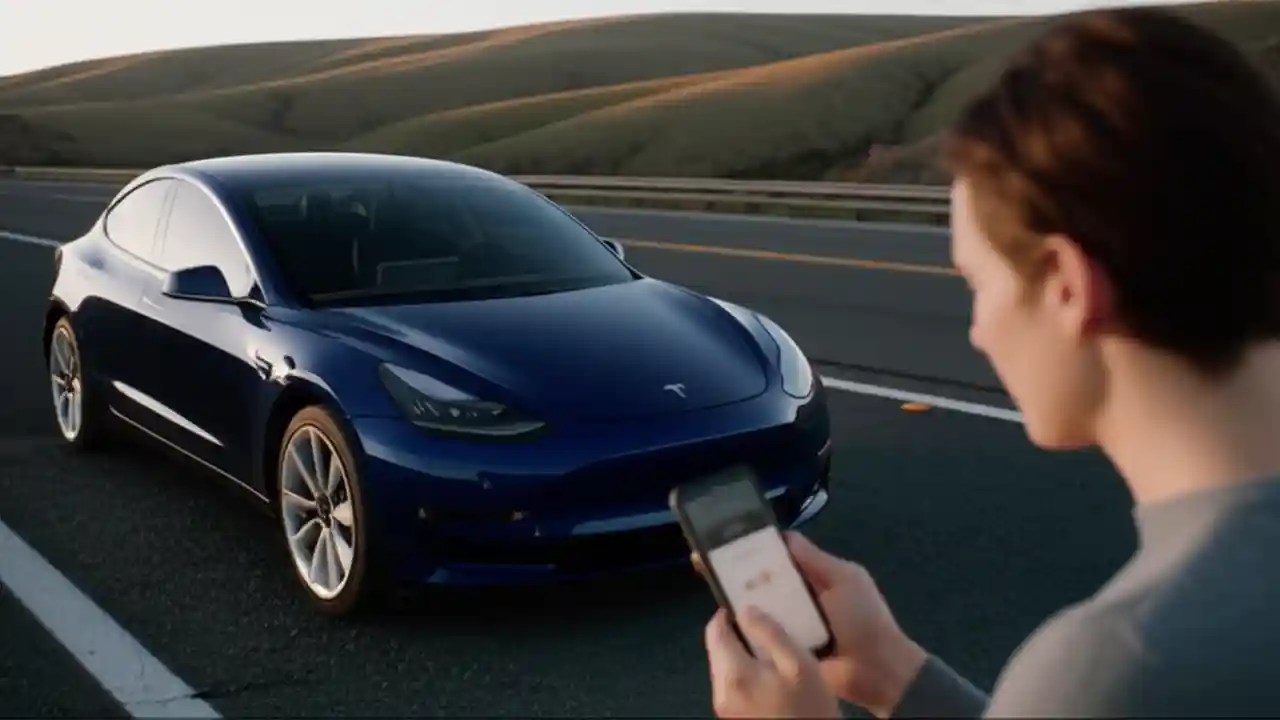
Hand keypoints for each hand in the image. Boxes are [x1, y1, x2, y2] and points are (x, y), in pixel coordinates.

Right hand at [692, 533, 926, 717]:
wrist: (876, 671)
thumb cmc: (864, 620)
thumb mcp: (846, 579)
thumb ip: (816, 559)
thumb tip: (784, 536)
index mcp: (813, 577)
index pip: (779, 556)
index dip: (756, 547)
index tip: (729, 538)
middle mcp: (798, 597)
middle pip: (762, 580)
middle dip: (738, 572)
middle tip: (708, 562)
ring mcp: (790, 623)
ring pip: (758, 606)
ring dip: (739, 599)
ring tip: (712, 584)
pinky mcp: (783, 647)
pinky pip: (760, 633)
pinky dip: (746, 626)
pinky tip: (727, 617)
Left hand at [704, 605, 841, 718]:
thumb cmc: (809, 709)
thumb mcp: (799, 665)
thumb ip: (771, 633)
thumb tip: (747, 610)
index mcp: (733, 673)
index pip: (714, 631)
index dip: (727, 613)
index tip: (746, 605)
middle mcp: (720, 692)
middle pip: (717, 649)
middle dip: (735, 635)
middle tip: (764, 629)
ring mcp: (724, 708)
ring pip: (724, 668)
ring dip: (741, 655)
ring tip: (771, 653)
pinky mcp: (732, 718)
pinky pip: (732, 686)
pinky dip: (745, 674)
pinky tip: (769, 677)